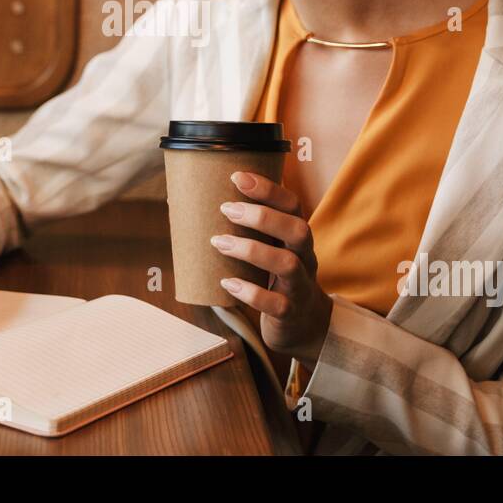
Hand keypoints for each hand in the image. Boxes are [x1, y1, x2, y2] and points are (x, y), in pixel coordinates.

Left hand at [212, 171, 333, 367]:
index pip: (293, 205)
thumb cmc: (277, 277)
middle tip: (226, 208)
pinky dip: (250, 292)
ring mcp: (300, 285)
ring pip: (287, 263)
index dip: (269, 189)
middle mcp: (305, 257)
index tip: (237, 177)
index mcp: (298, 237)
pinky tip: (226, 283)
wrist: (304, 325)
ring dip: (251, 250)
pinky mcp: (290, 312)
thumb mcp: (273, 248)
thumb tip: (197, 200)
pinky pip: (276, 303)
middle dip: (263, 216)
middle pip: (299, 229)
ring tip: (219, 242)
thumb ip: (251, 228)